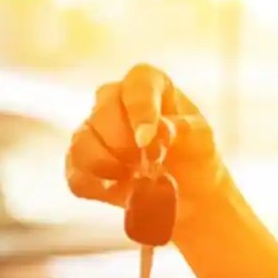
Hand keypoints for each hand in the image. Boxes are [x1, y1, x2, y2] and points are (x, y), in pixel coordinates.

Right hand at [66, 63, 223, 211]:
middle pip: (103, 113)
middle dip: (125, 146)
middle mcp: (114, 100)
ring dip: (109, 167)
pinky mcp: (80, 162)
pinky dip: (98, 187)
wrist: (186, 194)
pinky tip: (120, 191)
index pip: (137, 84)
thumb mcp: (201, 140)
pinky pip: (76, 174)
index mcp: (148, 84)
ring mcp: (93, 129)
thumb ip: (183, 129)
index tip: (145, 141)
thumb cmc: (194, 156)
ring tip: (136, 179)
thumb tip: (158, 130)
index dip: (139, 110)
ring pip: (82, 143)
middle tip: (148, 165)